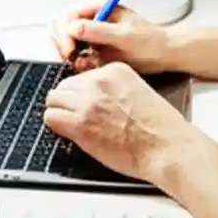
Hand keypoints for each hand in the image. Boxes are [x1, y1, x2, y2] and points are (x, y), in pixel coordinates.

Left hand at [42, 62, 193, 182]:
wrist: (167, 147)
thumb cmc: (160, 127)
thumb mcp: (138, 91)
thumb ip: (113, 89)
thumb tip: (93, 98)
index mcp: (115, 71)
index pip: (82, 76)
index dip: (82, 94)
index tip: (88, 104)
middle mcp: (99, 81)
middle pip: (65, 86)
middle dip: (68, 101)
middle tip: (77, 116)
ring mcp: (88, 101)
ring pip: (54, 100)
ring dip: (60, 112)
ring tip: (72, 124)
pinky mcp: (80, 123)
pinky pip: (51, 117)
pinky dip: (56, 125)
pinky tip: (68, 132)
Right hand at [51, 0, 170, 73]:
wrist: (163, 55)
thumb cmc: (150, 42)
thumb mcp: (124, 36)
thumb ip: (98, 31)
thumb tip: (73, 27)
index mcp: (99, 7)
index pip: (68, 16)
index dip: (65, 33)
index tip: (71, 50)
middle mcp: (92, 17)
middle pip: (62, 27)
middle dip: (64, 44)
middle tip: (73, 59)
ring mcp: (91, 31)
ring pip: (65, 41)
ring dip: (70, 54)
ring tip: (85, 63)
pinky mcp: (93, 45)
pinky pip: (75, 53)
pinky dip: (78, 61)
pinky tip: (90, 65)